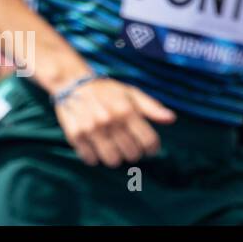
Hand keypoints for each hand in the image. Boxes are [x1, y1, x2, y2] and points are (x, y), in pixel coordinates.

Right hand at [53, 77, 175, 167]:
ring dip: (115, 157)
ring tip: (112, 148)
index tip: (148, 149)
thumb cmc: (105, 90)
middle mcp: (110, 120)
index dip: (152, 149)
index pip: (149, 142)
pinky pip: (90, 158)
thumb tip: (171, 119)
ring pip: (113, 160)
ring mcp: (92, 128)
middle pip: (132, 153)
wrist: (71, 81)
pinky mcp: (76, 134)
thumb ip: (151, 107)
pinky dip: (94, 157)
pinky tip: (95, 148)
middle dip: (133, 152)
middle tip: (127, 144)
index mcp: (126, 110)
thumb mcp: (130, 93)